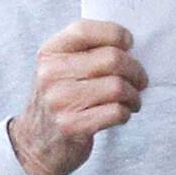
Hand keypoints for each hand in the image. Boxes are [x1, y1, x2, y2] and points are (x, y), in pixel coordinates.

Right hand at [9, 19, 147, 174]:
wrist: (35, 144)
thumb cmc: (60, 100)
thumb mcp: (60, 69)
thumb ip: (86, 52)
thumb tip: (130, 45)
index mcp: (49, 53)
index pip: (84, 30)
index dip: (114, 33)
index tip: (129, 44)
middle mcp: (50, 74)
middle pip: (112, 59)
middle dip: (135, 70)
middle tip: (140, 79)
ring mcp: (59, 101)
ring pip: (118, 87)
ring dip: (134, 95)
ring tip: (133, 99)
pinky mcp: (71, 126)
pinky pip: (116, 112)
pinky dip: (126, 112)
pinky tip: (122, 113)